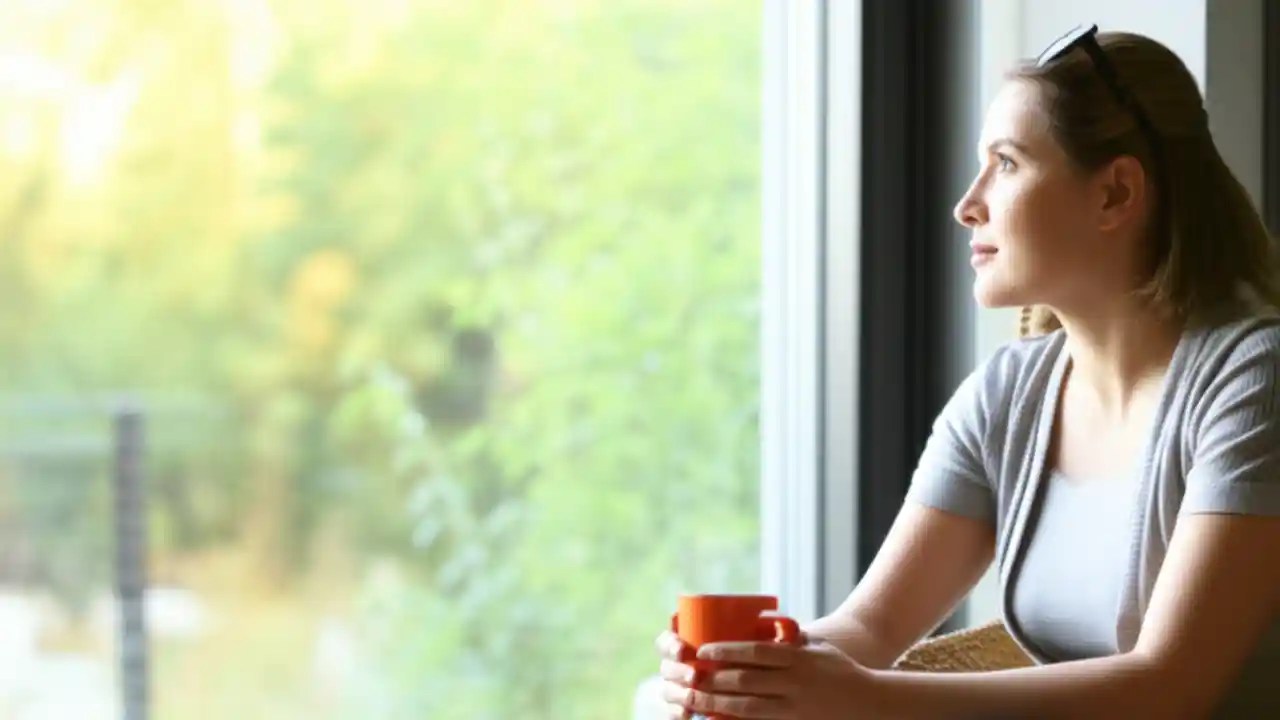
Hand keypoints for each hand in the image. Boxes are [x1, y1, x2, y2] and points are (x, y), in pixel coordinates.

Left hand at [654, 629, 888, 718]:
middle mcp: (795, 683)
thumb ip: (791, 639)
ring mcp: (795, 708)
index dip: (726, 650)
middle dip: (714, 680)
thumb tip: (764, 622)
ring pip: (748, 708)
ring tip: (694, 701)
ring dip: (717, 705)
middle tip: (689, 677)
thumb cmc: (840, 670)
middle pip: (746, 682)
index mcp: (798, 659)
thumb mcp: (818, 648)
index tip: (702, 650)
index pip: (755, 652)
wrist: (871, 702)